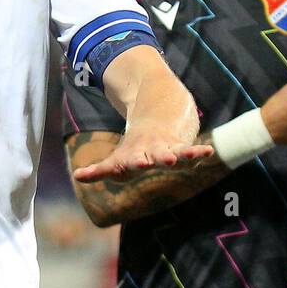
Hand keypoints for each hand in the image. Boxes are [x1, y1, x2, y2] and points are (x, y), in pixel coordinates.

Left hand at [71, 131, 213, 183]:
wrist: (161, 111)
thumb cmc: (137, 146)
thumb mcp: (118, 159)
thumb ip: (100, 170)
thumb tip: (77, 176)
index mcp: (132, 156)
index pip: (120, 165)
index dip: (109, 169)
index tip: (105, 171)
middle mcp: (149, 152)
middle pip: (146, 157)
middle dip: (143, 160)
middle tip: (143, 162)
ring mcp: (167, 148)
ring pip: (171, 153)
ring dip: (173, 156)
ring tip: (175, 158)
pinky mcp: (183, 148)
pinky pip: (192, 152)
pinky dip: (198, 152)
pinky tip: (208, 152)